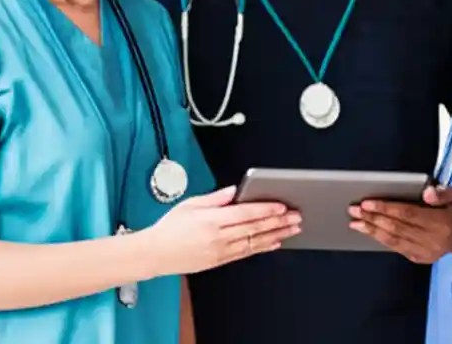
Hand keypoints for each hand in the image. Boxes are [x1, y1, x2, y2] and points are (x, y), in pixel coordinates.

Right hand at [141, 186, 300, 276]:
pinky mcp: (219, 261)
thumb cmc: (169, 227)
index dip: (266, 210)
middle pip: (254, 228)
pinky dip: (262, 248)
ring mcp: (220, 251)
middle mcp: (218, 237)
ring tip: (292, 230)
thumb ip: (215, 198)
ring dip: (276, 235)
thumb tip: (234, 191)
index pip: (245, 214)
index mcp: (211, 220)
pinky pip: (246, 253)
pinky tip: (274, 243)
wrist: (155, 253)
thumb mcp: (190, 204)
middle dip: (278, 222)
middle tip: (296, 217)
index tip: (282, 206)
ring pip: (254, 242)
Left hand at [348, 186, 451, 263]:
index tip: (367, 202)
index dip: (386, 208)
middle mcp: (432, 240)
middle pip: (397, 227)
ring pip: (393, 240)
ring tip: (355, 222)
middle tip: (354, 210)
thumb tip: (428, 193)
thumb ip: (443, 193)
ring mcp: (425, 251)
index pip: (408, 214)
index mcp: (442, 222)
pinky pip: (396, 248)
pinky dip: (380, 239)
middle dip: (373, 218)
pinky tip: (368, 231)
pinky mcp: (419, 258)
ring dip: (372, 230)